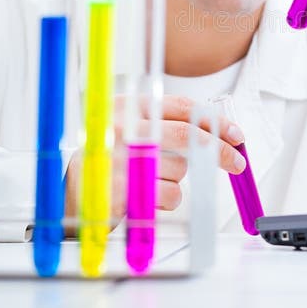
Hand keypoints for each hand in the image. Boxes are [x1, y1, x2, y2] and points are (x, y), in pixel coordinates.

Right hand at [64, 95, 245, 228]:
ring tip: (151, 180)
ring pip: (181, 169)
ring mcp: (121, 158)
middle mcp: (123, 128)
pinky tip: (147, 196)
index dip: (215, 121)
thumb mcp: (130, 130)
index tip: (236, 134)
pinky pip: (169, 194)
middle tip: (237, 162)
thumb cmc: (109, 161)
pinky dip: (167, 200)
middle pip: (188, 136)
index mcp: (129, 107)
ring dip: (177, 179)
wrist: (69, 195)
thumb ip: (167, 125)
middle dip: (221, 151)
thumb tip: (219, 133)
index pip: (182, 107)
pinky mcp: (123, 189)